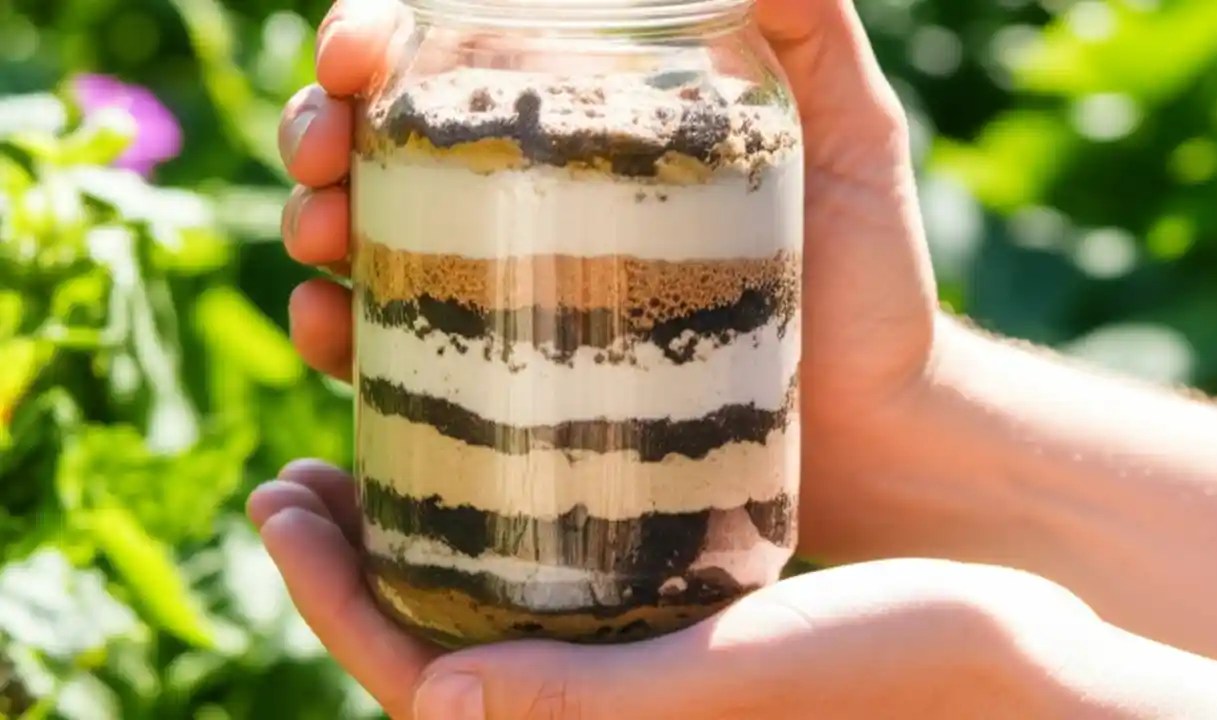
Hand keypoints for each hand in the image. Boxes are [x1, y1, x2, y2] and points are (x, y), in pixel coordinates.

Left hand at [250, 461, 1092, 719]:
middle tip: (302, 463)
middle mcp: (604, 704)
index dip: (327, 596)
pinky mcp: (683, 616)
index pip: (415, 680)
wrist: (1013, 663)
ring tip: (381, 436)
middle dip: (354, 557)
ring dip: (424, 523)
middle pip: (435, 634)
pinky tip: (506, 441)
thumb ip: (582, 705)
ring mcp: (640, 662)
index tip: (279, 495)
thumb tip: (425, 708)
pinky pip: (564, 570)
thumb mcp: (729, 680)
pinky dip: (512, 512)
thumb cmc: (892, 673)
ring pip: (491, 596)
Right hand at [278, 0, 939, 564]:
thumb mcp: (850, 134)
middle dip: (320, 130)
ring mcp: (521, 295)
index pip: (460, 58)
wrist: (879, 429)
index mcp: (594, 123)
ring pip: (375, 243)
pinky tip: (331, 329)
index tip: (353, 54)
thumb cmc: (869, 276)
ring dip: (313, 224)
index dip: (376, 35)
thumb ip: (813, 30)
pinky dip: (345, 337)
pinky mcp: (517, 388)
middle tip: (320, 154)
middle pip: (390, 143)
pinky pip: (405, 357)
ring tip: (320, 237)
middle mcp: (541, 203)